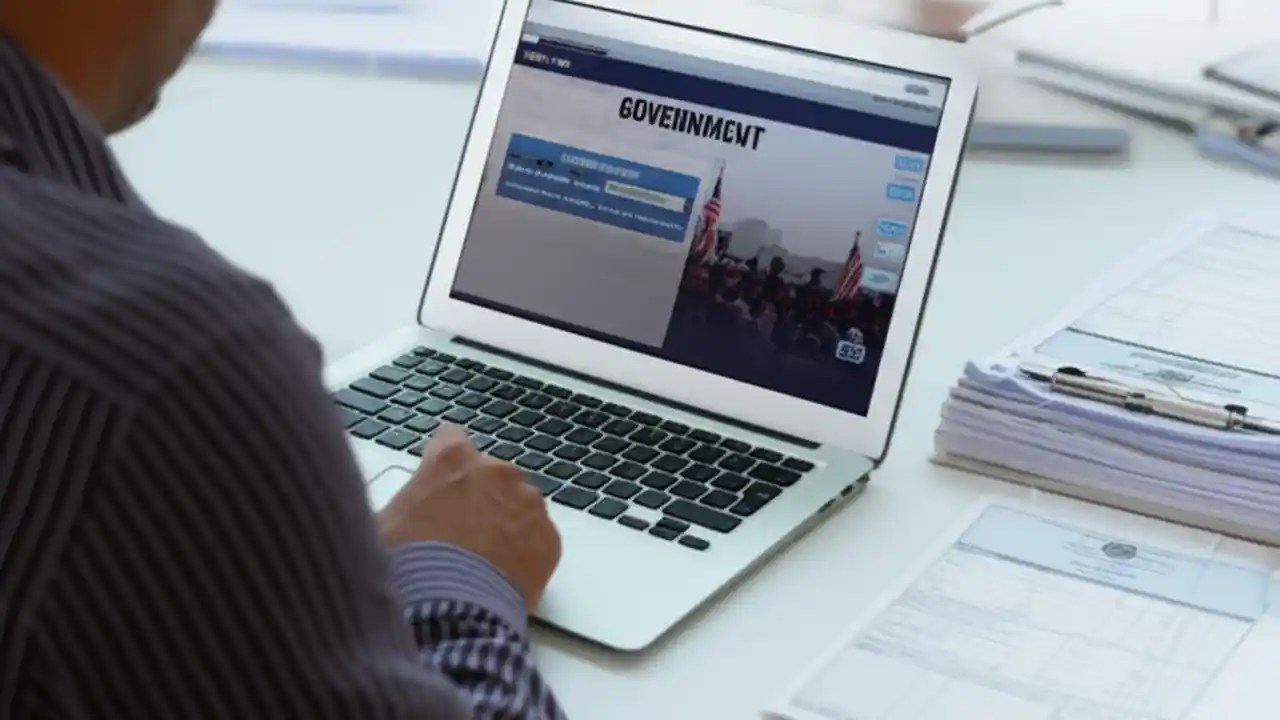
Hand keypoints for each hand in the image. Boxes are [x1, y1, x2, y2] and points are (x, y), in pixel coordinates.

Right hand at [378, 424, 561, 613]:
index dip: (444, 465)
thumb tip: (405, 512)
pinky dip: (525, 553)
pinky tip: (502, 577)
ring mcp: (528, 503)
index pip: (451, 439)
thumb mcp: (382, 524)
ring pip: (519, 506)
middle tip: (460, 535)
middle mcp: (497, 472)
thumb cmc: (407, 565)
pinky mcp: (550, 538)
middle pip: (491, 476)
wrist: (447, 611)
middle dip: (479, 498)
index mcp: (451, 459)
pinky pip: (538, 539)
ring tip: (483, 562)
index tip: (441, 484)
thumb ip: (405, 503)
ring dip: (505, 524)